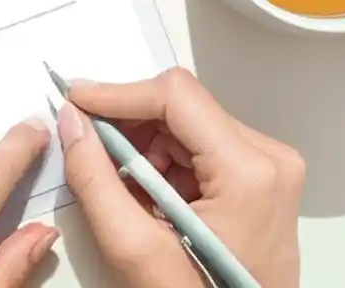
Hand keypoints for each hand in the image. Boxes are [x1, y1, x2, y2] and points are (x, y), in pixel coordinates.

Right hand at [58, 68, 303, 287]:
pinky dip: (166, 164)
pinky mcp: (263, 179)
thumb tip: (72, 123)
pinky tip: (150, 198)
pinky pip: (203, 148)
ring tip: (124, 191)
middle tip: (90, 152)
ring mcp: (271, 167)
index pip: (176, 96)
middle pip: (183, 108)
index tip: (76, 101)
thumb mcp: (135, 250)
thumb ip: (96, 180)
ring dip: (146, 147)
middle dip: (130, 126)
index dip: (119, 94)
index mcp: (249, 172)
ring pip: (189, 125)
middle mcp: (271, 158)